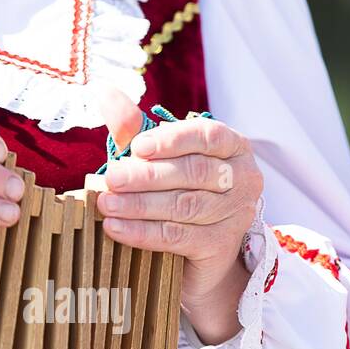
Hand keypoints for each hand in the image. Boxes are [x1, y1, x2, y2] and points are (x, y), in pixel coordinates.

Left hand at [97, 91, 261, 343]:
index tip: (137, 147)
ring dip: (139, 205)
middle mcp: (244, 178)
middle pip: (193, 173)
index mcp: (233, 147)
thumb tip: (105, 93)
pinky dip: (142, 233)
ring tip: (107, 203)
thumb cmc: (178, 194)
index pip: (208, 136)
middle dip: (147, 175)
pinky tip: (116, 229)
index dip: (172, 140)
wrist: (199, 255)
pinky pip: (177, 237)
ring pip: (183, 206)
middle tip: (111, 178)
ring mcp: (236, 214)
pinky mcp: (220, 246)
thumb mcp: (158, 158)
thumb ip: (135, 128)